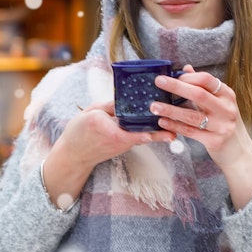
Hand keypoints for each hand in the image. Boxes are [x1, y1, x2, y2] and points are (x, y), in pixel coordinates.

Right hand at [58, 100, 174, 166]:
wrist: (73, 155)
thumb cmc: (79, 133)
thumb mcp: (92, 113)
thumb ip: (111, 105)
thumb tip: (126, 96)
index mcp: (113, 131)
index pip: (138, 133)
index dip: (155, 132)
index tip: (169, 129)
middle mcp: (122, 140)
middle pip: (146, 135)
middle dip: (162, 130)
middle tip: (178, 124)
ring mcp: (123, 144)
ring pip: (145, 137)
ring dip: (158, 130)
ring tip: (174, 122)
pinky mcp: (123, 145)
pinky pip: (139, 137)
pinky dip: (149, 131)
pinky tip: (159, 124)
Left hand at [151, 67, 251, 208]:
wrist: (238, 152)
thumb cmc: (224, 123)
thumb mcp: (219, 103)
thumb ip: (203, 87)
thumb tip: (186, 68)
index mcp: (227, 95)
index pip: (207, 80)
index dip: (188, 77)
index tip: (170, 76)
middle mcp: (227, 109)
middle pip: (199, 94)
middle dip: (176, 87)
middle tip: (158, 82)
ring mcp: (222, 126)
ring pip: (192, 115)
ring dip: (171, 110)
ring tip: (154, 106)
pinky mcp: (215, 141)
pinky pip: (190, 132)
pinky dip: (175, 126)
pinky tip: (163, 122)